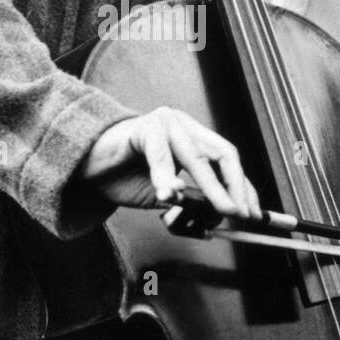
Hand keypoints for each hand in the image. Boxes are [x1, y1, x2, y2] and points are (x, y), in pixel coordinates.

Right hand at [76, 107, 261, 218]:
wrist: (84, 171)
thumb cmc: (125, 181)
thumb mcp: (168, 197)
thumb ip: (194, 202)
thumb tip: (224, 216)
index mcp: (193, 138)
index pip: (229, 161)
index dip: (244, 188)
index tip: (255, 216)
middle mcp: (184, 125)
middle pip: (222, 154)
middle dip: (235, 187)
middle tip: (240, 215)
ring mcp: (165, 122)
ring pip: (196, 158)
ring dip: (210, 189)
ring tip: (220, 212)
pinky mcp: (144, 127)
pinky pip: (161, 156)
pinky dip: (166, 179)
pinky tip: (169, 197)